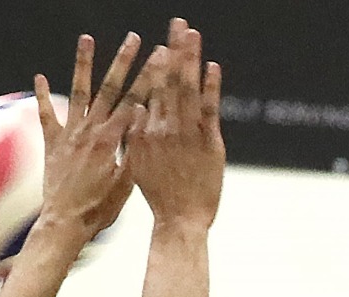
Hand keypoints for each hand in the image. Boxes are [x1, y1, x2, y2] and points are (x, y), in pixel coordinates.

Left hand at [32, 33, 149, 236]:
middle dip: (123, 61)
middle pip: (110, 88)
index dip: (149, 77)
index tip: (160, 58)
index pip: (136, 101)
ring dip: (83, 64)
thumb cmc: (99, 209)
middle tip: (133, 39)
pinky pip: (46, 115)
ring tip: (87, 39)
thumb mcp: (126, 183)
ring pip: (78, 91)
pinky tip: (38, 77)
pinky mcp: (52, 143)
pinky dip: (42, 96)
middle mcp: (90, 131)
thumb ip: (134, 150)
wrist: (66, 224)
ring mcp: (70, 134)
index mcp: (112, 140)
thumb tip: (146, 120)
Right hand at [128, 18, 224, 226]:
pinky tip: (212, 67)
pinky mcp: (209, 144)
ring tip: (192, 34)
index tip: (160, 44)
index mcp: (147, 132)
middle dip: (174, 50)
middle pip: (170, 81)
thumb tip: (136, 111)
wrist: (179, 221)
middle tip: (178, 23)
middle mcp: (166, 128)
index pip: (152, 90)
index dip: (157, 65)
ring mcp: (188, 135)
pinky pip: (209, 111)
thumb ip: (136, 137)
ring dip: (191, 59)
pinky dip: (211, 88)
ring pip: (188, 89)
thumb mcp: (137, 166)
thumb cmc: (158, 198)